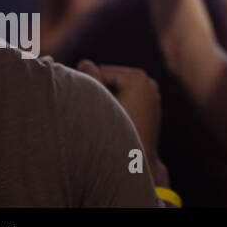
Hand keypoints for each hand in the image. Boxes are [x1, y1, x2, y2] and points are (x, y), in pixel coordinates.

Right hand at [77, 59, 167, 184]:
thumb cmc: (116, 132)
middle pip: (112, 81)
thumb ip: (91, 80)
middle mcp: (149, 83)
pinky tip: (106, 119)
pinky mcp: (152, 108)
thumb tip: (84, 62)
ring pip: (120, 91)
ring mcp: (153, 96)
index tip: (74, 97)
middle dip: (97, 90)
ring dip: (106, 99)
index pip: (102, 72)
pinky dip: (117, 106)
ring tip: (94, 114)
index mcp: (138, 78)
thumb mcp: (100, 104)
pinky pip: (128, 101)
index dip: (86, 84)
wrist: (136, 164)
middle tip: (81, 105)